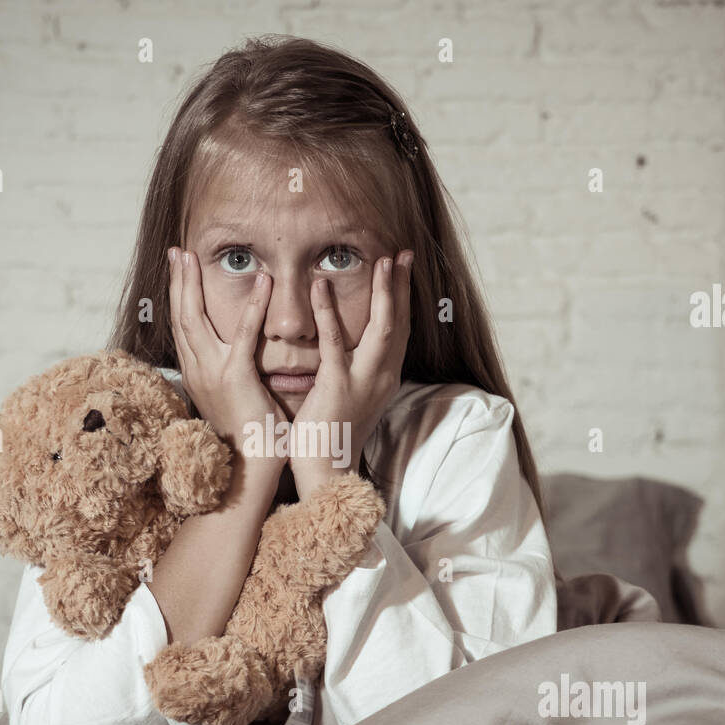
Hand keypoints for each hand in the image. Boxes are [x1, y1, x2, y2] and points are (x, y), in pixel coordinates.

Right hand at [167, 247, 286, 480]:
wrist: (251, 469)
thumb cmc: (250, 438)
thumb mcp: (233, 399)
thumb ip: (231, 375)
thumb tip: (237, 359)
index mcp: (196, 375)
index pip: (182, 327)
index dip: (177, 296)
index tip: (178, 270)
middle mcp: (197, 371)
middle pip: (179, 316)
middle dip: (177, 281)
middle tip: (178, 252)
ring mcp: (212, 373)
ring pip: (195, 319)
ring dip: (194, 284)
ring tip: (195, 257)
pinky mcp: (235, 378)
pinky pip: (243, 335)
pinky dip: (253, 306)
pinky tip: (263, 281)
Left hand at [289, 250, 412, 496]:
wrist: (326, 470)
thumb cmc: (333, 434)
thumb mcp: (354, 397)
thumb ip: (358, 371)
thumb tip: (356, 350)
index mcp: (384, 378)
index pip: (400, 330)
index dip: (403, 298)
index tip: (403, 268)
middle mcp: (382, 377)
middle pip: (400, 322)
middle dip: (402, 286)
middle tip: (403, 254)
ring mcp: (363, 381)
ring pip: (382, 328)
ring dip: (384, 293)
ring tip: (382, 262)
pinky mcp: (338, 386)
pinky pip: (335, 343)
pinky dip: (329, 312)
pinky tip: (320, 286)